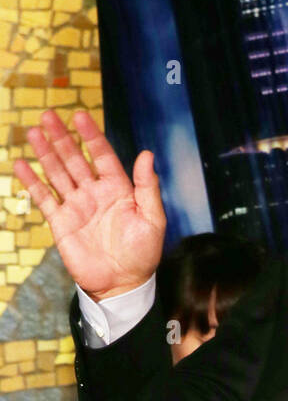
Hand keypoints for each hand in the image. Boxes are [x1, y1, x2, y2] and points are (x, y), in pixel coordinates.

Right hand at [12, 109, 165, 299]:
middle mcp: (95, 193)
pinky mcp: (61, 222)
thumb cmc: (142, 254)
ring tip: (35, 131)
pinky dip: (32, 182)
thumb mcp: (152, 220)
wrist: (122, 285)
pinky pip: (44, 198)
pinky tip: (22, 164)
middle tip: (49, 115)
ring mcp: (76, 206)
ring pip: (58, 173)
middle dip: (62, 138)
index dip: (91, 136)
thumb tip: (147, 154)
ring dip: (46, 153)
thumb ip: (148, 188)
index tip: (80, 117)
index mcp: (118, 189)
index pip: (102, 156)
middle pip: (75, 159)